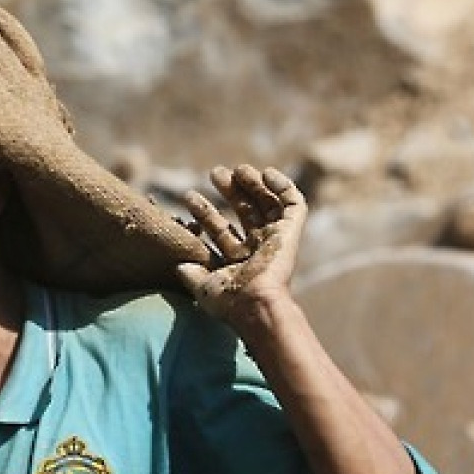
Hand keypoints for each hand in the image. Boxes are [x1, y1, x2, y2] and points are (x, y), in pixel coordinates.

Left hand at [175, 165, 306, 322]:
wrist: (256, 304)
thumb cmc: (228, 300)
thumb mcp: (201, 287)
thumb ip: (189, 273)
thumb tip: (178, 264)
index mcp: (238, 262)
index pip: (221, 231)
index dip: (206, 214)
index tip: (188, 196)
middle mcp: (258, 250)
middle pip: (244, 213)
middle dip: (230, 192)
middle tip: (214, 173)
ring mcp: (276, 240)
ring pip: (267, 205)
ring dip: (253, 185)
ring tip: (237, 169)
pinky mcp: (292, 232)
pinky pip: (294, 204)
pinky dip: (283, 186)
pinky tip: (266, 173)